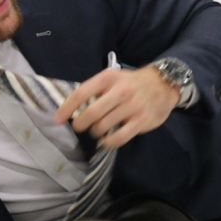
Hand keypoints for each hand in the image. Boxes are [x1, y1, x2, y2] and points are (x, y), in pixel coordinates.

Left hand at [54, 66, 179, 148]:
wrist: (163, 84)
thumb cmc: (132, 83)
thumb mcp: (113, 78)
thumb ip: (95, 90)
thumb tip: (72, 108)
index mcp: (108, 78)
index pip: (81, 93)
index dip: (66, 108)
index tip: (57, 120)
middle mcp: (120, 91)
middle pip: (91, 113)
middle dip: (81, 124)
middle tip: (80, 127)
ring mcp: (132, 106)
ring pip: (103, 126)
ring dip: (95, 132)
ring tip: (97, 131)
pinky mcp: (142, 120)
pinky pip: (119, 137)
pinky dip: (109, 142)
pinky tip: (106, 140)